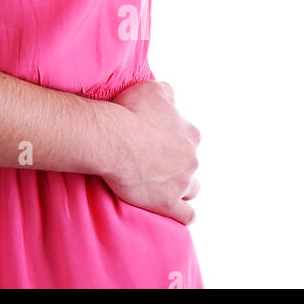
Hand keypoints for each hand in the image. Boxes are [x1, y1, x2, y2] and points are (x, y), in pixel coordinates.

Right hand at [102, 80, 200, 224]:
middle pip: (190, 163)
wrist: (112, 139)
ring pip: (192, 189)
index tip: (156, 139)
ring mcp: (182, 183)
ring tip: (163, 185)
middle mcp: (191, 158)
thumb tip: (171, 97)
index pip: (189, 138)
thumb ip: (167, 93)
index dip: (174, 139)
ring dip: (181, 187)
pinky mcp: (168, 204)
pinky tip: (173, 209)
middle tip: (153, 161)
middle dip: (176, 163)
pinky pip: (187, 215)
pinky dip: (182, 213)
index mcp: (190, 133)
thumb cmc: (129, 111)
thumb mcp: (151, 89)